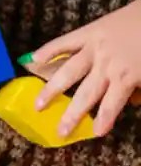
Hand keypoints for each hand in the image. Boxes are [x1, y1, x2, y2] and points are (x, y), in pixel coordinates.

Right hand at [32, 0, 140, 136]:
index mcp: (126, 76)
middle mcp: (105, 66)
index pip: (112, 104)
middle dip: (72, 115)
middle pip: (86, 94)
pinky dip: (48, 50)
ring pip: (68, 72)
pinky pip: (65, 42)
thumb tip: (132, 100)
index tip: (96, 133)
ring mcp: (93, 48)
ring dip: (52, 89)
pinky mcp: (87, 32)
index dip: (104, 119)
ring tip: (38, 104)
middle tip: (60, 131)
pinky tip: (33, 59)